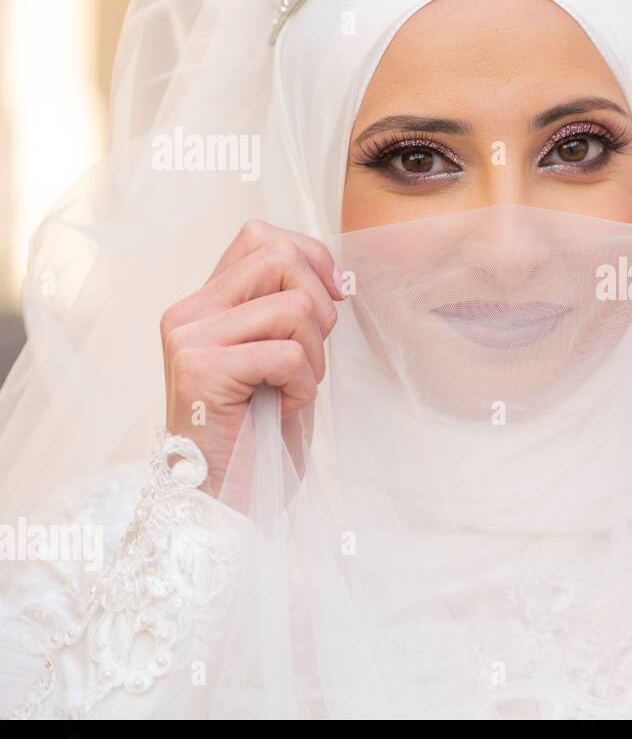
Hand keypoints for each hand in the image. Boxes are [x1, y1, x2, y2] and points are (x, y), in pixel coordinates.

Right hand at [160, 220, 343, 494]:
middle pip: (280, 258)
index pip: (261, 237)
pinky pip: (289, 353)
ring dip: (314, 355)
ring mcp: (190, 339)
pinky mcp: (202, 370)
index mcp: (205, 304)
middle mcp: (189, 313)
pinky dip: (303, 385)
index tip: (333, 299)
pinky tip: (282, 409)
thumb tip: (336, 274)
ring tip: (291, 389)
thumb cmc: (260, 435)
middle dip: (319, 307)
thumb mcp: (280, 358)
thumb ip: (288, 309)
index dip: (311, 258)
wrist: (225, 502)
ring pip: (293, 306)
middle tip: (309, 358)